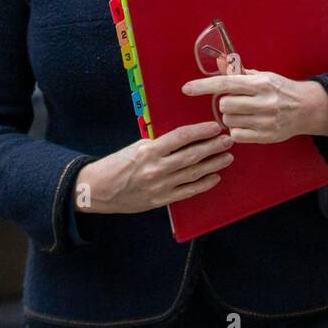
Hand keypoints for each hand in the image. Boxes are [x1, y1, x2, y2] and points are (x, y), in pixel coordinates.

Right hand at [76, 120, 234, 213]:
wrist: (98, 189)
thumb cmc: (117, 164)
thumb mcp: (136, 146)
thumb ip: (159, 143)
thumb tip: (183, 137)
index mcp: (149, 150)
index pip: (181, 137)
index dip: (201, 131)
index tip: (215, 126)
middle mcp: (157, 168)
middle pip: (192, 155)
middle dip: (213, 147)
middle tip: (229, 140)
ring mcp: (160, 186)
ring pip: (193, 173)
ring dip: (213, 164)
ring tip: (227, 156)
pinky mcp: (161, 200)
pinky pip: (188, 192)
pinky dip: (203, 184)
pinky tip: (215, 177)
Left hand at [181, 54, 327, 143]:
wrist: (307, 108)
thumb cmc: (281, 89)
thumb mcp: (264, 76)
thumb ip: (242, 74)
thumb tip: (220, 67)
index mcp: (260, 83)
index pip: (225, 83)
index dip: (203, 86)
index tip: (186, 89)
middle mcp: (263, 101)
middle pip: (224, 105)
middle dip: (225, 103)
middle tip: (237, 102)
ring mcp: (265, 121)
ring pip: (229, 121)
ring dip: (231, 117)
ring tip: (245, 113)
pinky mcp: (266, 137)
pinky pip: (236, 135)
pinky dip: (237, 130)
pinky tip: (248, 124)